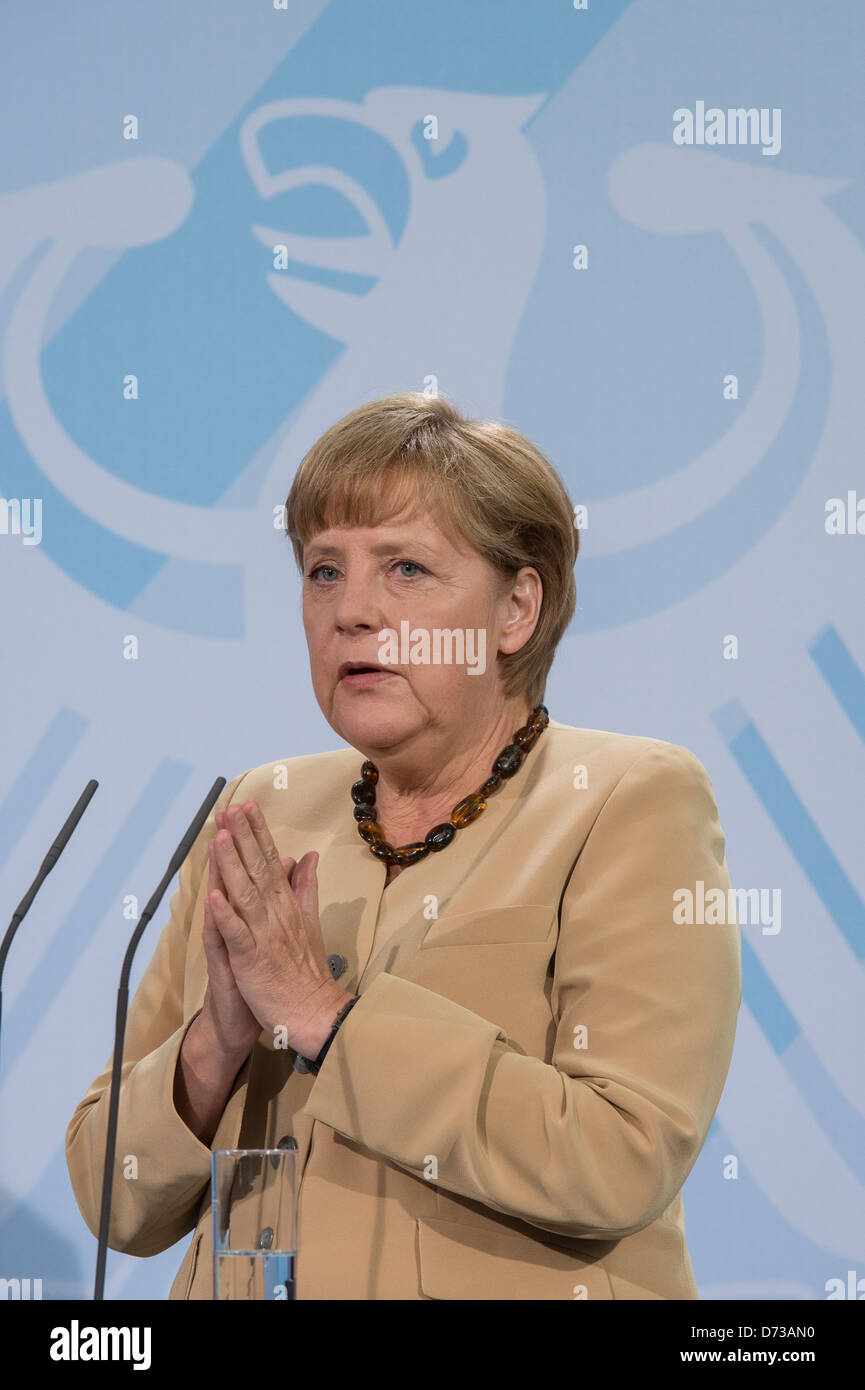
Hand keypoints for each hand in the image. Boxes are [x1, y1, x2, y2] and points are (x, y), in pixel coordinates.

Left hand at [208, 801, 351, 1057]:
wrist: (314, 1013)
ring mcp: (264, 936)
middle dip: (242, 837)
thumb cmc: (307, 971)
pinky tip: (214, 896)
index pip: (271, 861)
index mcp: (287, 905)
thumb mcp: (309, 921)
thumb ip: (305, 887)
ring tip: (219, 838)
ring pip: (245, 894)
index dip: (257, 833)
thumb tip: (307, 855)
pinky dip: (225, 916)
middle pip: (257, 869)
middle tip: (229, 808)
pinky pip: (236, 935)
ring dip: (231, 866)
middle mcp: (277, 915)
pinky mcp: (252, 960)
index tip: (247, 806)